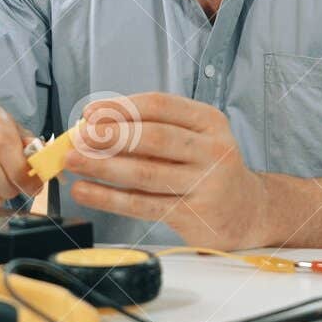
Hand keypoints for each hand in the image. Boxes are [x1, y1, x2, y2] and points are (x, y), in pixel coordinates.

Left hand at [63, 92, 269, 248]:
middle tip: (78, 137)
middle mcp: (213, 150)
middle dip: (110, 136)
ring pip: (145, 174)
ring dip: (102, 166)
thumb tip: (96, 125)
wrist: (248, 211)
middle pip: (153, 138)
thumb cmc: (210, 168)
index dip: (121, 107)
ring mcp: (205, 184)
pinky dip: (109, 198)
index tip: (90, 113)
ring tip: (72, 161)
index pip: (160, 106)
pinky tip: (86, 191)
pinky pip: (142, 205)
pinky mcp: (193, 215)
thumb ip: (154, 129)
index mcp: (210, 122)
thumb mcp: (195, 138)